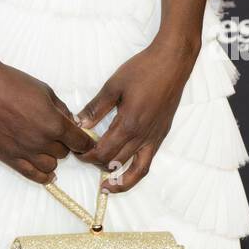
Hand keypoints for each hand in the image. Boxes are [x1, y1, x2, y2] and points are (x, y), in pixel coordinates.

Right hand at [0, 50, 93, 184]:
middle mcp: (41, 142)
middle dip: (64, 144)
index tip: (85, 142)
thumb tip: (71, 122)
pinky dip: (42, 176)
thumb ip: (62, 109)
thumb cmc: (14, 84)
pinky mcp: (9, 157)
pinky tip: (47, 175)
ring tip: (46, 147)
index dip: (85, 142)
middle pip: (64, 154)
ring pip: (50, 166)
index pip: (80, 142)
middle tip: (56, 134)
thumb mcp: (45, 91)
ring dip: (52, 158)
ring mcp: (24, 152)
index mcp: (54, 123)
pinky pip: (31, 175)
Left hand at [74, 36, 199, 193]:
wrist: (172, 63)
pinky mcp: (161, 135)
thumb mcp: (113, 86)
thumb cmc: (143, 70)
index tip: (76, 152)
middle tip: (83, 159)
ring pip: (136, 170)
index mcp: (128, 124)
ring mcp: (154, 138)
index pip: (103, 151)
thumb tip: (79, 122)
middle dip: (97, 164)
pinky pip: (148, 161)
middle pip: (116, 162)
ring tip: (107, 185)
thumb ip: (96, 107)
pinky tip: (126, 170)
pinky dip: (136, 171)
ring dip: (120, 179)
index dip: (87, 156)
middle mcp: (143, 136)